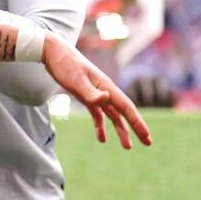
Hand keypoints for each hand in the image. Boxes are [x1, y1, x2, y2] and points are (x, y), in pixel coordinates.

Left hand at [41, 34, 152, 148]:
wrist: (52, 52)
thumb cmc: (64, 64)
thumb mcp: (75, 80)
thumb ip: (90, 92)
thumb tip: (106, 99)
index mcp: (106, 87)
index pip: (127, 108)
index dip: (138, 123)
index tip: (147, 136)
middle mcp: (105, 91)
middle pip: (124, 112)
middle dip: (136, 128)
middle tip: (148, 143)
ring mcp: (96, 93)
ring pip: (113, 115)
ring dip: (120, 130)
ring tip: (127, 147)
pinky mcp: (86, 95)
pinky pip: (98, 113)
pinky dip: (100, 126)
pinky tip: (101, 138)